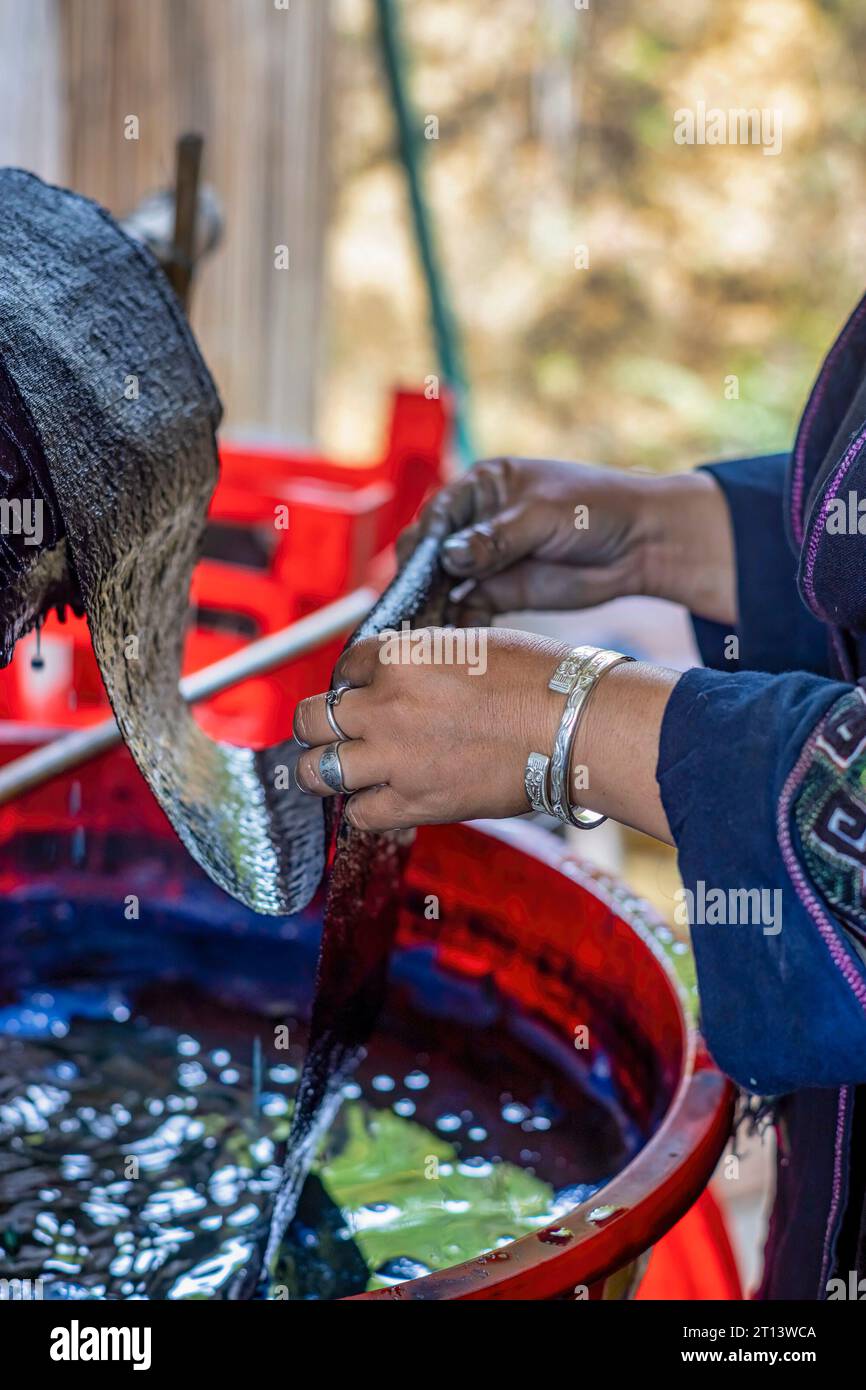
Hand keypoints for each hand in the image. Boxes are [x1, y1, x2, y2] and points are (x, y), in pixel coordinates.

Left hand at [292, 628, 569, 830]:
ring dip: (324, 770)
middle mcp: (386, 705)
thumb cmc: (541, 680)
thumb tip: (403, 678)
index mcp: (400, 656)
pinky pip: (360, 814)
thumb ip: (423, 662)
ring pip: (317, 770)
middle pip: (311, 718)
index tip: (361, 694)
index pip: (346, 666)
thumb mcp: (470, 646)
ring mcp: (395, 756)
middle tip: (334, 733)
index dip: (352, 682)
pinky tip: (381, 800)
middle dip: (319, 725)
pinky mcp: (416, 802)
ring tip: (338, 772)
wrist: (576, 726)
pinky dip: (365, 809)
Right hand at [397, 456, 736, 626]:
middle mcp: (476, 524)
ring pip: (445, 587)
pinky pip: (468, 611)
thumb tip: (449, 555)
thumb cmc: (596, 508)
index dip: (423, 543)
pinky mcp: (501, 593)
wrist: (641, 544)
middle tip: (411, 612)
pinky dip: (459, 627)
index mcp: (481, 488)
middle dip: (420, 583)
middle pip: (432, 555)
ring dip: (434, 610)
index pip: (437, 515)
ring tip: (423, 636)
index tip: (414, 570)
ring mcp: (487, 561)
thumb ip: (497, 537)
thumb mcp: (544, 515)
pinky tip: (452, 644)